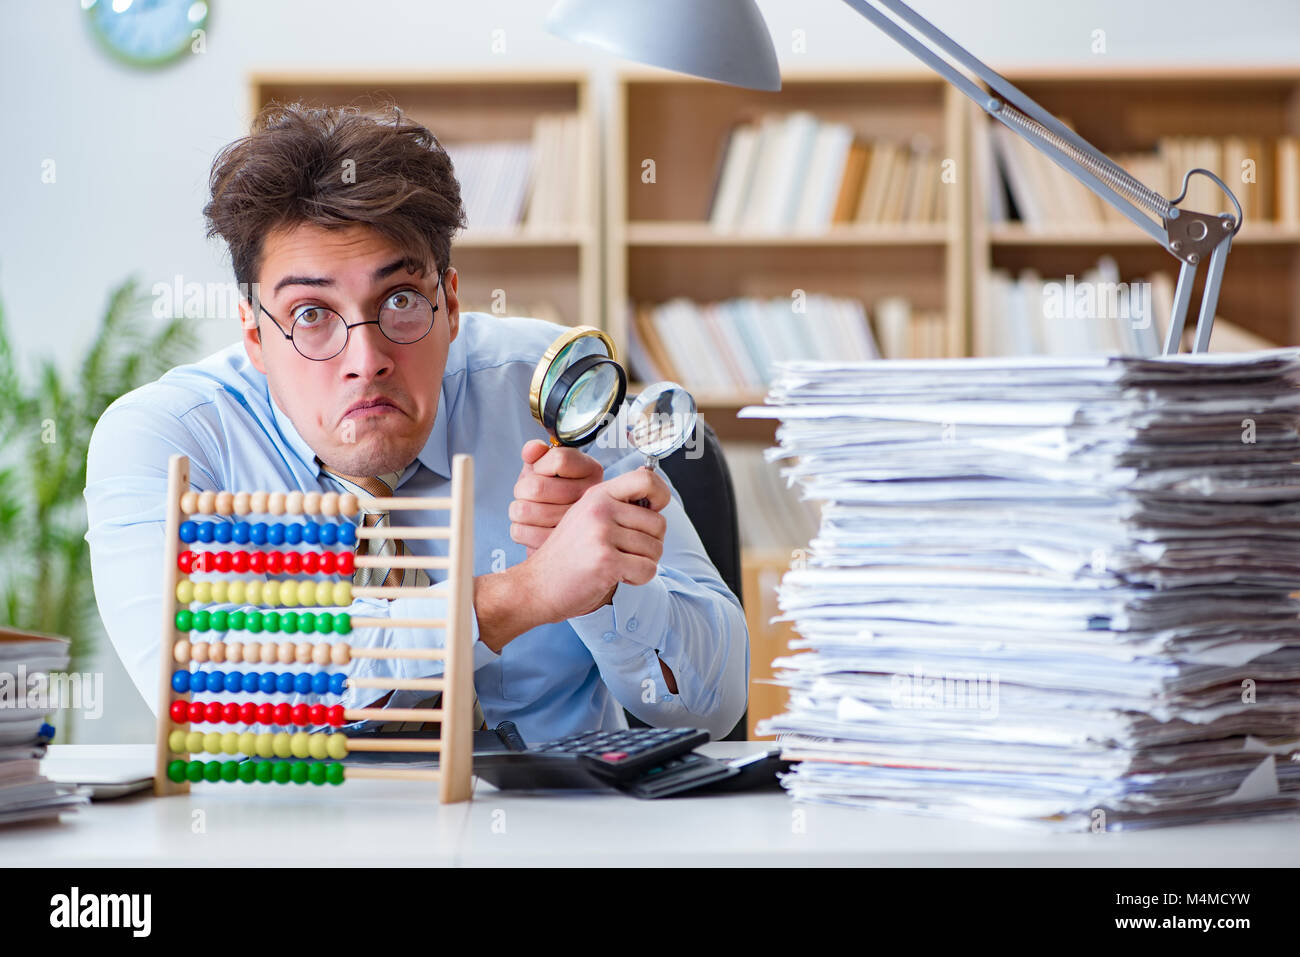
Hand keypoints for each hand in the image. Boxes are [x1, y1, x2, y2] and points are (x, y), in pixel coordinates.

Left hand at [509, 439, 604, 555]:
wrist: (563, 532)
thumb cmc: (554, 493)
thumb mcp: (547, 467)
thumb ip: (539, 453)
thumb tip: (532, 450)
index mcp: (592, 471)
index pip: (559, 459)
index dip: (540, 465)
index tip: (542, 471)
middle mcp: (591, 499)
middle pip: (535, 487)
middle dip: (522, 489)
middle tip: (531, 494)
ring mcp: (577, 527)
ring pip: (523, 510)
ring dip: (519, 509)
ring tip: (532, 510)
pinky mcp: (559, 550)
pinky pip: (519, 531)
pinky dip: (520, 529)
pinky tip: (534, 528)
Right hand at [516, 466, 670, 621]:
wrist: (537, 585)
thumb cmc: (566, 555)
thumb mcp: (586, 515)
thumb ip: (617, 499)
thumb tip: (648, 475)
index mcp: (598, 495)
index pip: (647, 480)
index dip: (661, 495)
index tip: (656, 509)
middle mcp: (600, 510)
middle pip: (659, 523)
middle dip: (651, 544)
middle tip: (626, 552)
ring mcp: (602, 534)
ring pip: (656, 549)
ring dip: (643, 563)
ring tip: (617, 564)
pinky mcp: (606, 561)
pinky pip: (647, 569)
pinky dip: (638, 578)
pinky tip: (617, 576)